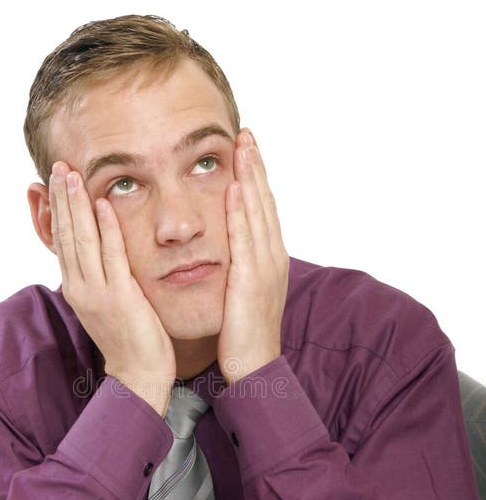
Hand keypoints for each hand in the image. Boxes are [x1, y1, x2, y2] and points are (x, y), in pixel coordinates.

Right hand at [49, 161, 175, 416]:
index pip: (63, 241)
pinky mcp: (120, 297)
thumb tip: (98, 257)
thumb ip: (102, 277)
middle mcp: (80, 288)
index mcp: (76, 288)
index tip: (56, 183)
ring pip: (82, 240)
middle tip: (59, 167)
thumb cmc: (130, 340)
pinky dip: (107, 228)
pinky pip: (112, 256)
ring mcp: (97, 293)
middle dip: (62, 199)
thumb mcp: (108, 304)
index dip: (58, 210)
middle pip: (67, 235)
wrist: (139, 375)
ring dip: (78, 205)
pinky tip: (104, 204)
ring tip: (72, 175)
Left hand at [217, 130, 288, 384]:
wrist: (254, 365)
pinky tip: (236, 188)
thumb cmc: (244, 333)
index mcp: (270, 258)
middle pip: (265, 202)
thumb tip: (227, 249)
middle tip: (246, 134)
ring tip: (243, 147)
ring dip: (251, 177)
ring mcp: (265, 266)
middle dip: (256, 166)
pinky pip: (246, 238)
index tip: (247, 150)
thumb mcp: (242, 292)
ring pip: (259, 212)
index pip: (264, 209)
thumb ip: (238, 266)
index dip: (257, 177)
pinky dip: (242, 211)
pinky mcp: (252, 279)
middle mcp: (273, 256)